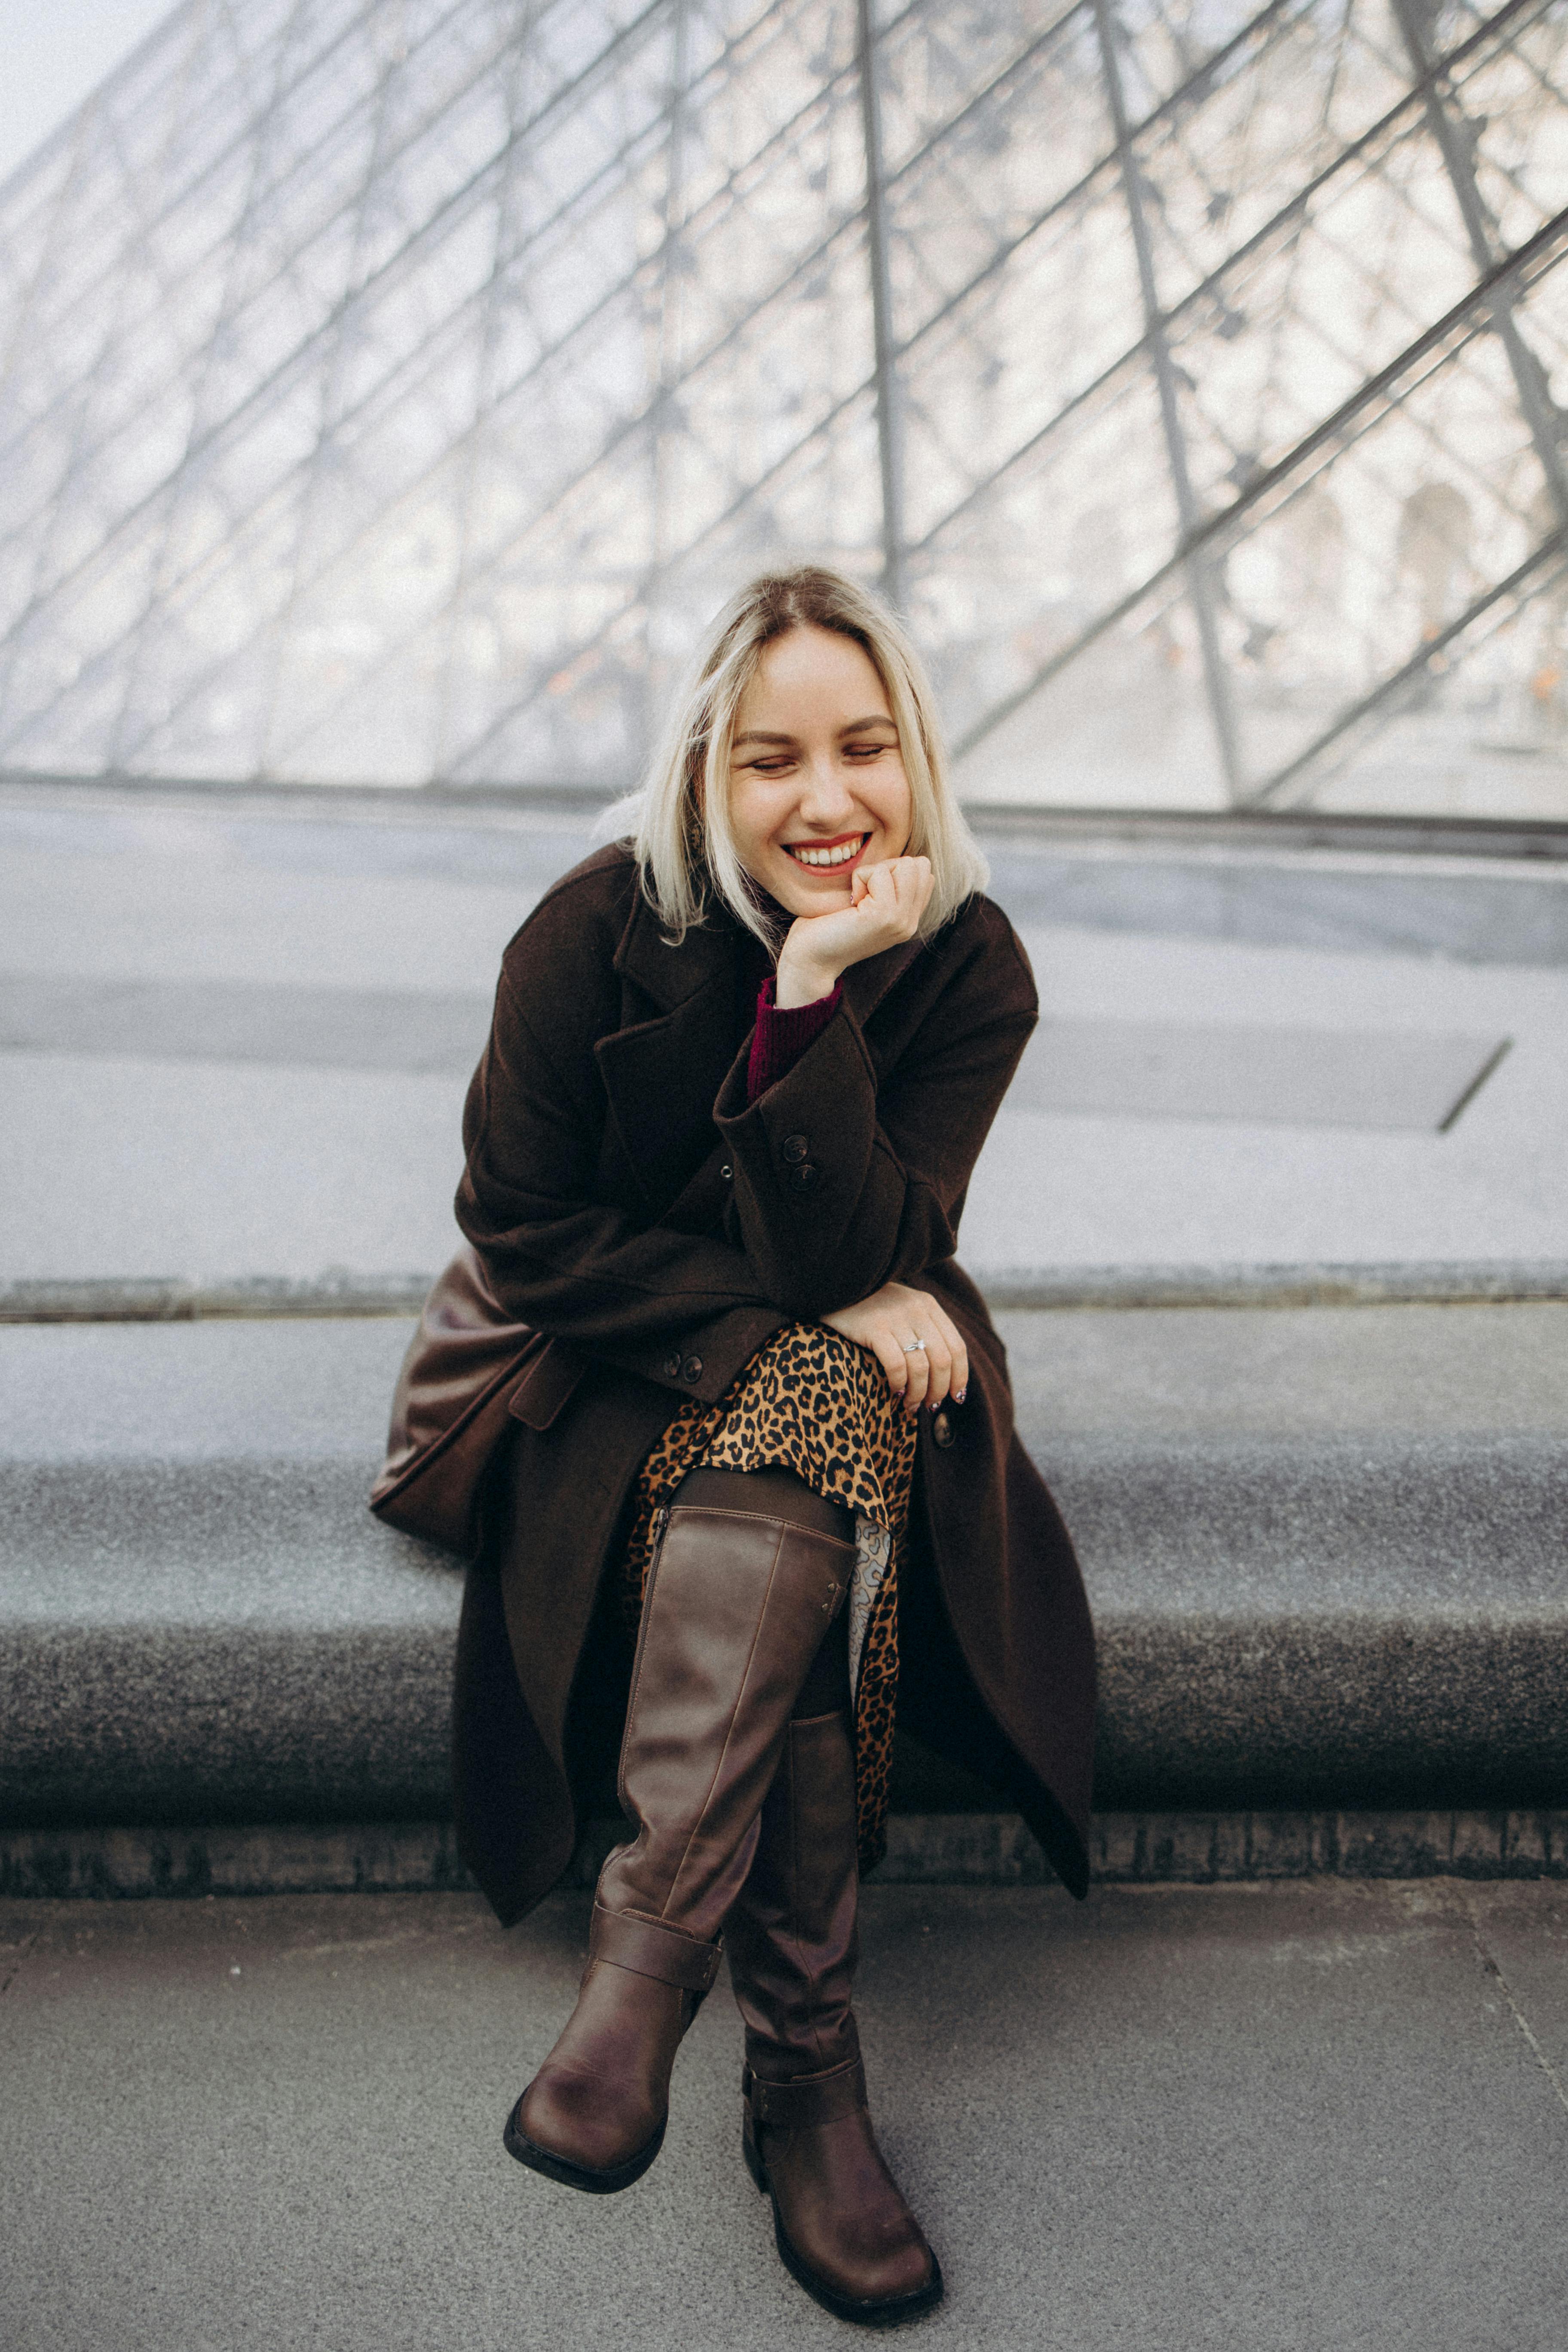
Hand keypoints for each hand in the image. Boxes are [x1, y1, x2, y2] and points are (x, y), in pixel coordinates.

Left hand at [775, 855, 933, 1009]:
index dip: (894, 870)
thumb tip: (900, 860)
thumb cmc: (828, 927)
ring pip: (907, 866)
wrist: (811, 958)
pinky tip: (851, 902)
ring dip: (875, 872)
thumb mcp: (868, 905)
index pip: (925, 874)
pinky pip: (879, 873)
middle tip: (863, 893)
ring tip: (858, 897)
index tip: (869, 892)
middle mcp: (910, 923)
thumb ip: (890, 889)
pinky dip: (860, 878)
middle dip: (887, 868)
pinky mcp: (884, 915)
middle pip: (920, 865)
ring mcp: (901, 920)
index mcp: (908, 920)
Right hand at [820, 1280, 968, 1417]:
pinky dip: (899, 1383)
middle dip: (939, 1391)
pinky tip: (894, 1391)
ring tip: (910, 1405)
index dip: (960, 1377)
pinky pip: (896, 1365)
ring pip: (920, 1367)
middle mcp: (917, 1310)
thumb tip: (943, 1375)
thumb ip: (924, 1331)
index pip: (957, 1347)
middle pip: (942, 1361)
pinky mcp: (873, 1328)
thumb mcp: (904, 1309)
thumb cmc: (870, 1306)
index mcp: (929, 1306)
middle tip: (929, 1407)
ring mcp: (895, 1318)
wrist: (836, 1285)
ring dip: (918, 1393)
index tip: (956, 1398)